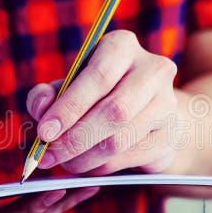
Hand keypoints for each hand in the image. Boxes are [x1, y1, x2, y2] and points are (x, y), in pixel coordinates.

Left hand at [26, 30, 178, 175]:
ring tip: (65, 163)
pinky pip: (130, 157)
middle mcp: (153, 70)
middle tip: (49, 156)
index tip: (45, 132)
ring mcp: (167, 104)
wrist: (147, 111)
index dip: (69, 106)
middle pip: (114, 111)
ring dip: (85, 158)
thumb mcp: (68, 86)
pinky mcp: (170, 136)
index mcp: (123, 46)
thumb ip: (47, 94)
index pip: (99, 75)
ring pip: (120, 139)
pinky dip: (102, 167)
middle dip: (75, 138)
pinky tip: (88, 166)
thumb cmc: (98, 94)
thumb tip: (40, 109)